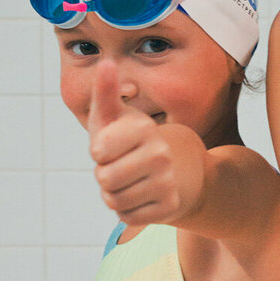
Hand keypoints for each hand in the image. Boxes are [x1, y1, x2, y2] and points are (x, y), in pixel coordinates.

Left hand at [87, 61, 203, 224]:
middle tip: (121, 165)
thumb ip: (106, 92)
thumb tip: (105, 63)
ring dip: (115, 193)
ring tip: (131, 180)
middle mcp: (161, 155)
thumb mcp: (118, 116)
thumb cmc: (134, 141)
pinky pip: (127, 217)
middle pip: (104, 178)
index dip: (99, 151)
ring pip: (114, 200)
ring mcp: (167, 183)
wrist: (180, 170)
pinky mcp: (170, 208)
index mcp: (145, 129)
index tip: (113, 144)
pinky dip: (128, 210)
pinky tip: (142, 196)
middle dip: (105, 175)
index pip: (98, 151)